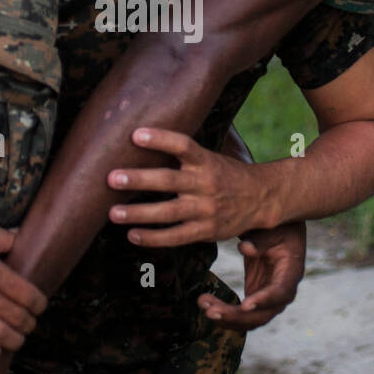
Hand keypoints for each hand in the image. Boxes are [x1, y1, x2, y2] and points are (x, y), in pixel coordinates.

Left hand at [107, 127, 278, 246]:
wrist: (261, 198)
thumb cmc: (225, 174)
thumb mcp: (211, 157)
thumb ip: (184, 154)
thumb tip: (142, 137)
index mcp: (206, 161)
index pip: (183, 146)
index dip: (160, 139)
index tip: (136, 134)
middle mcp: (205, 184)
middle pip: (168, 180)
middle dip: (139, 179)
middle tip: (111, 178)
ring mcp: (205, 209)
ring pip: (168, 212)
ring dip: (138, 213)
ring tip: (113, 213)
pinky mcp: (205, 231)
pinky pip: (175, 237)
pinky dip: (153, 238)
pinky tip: (132, 235)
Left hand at [199, 221, 305, 330]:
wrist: (279, 230)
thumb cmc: (277, 226)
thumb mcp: (273, 228)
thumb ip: (260, 240)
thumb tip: (245, 248)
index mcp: (291, 273)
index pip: (280, 293)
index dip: (264, 301)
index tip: (245, 305)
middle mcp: (281, 292)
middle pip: (261, 315)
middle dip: (235, 317)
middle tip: (210, 312)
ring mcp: (267, 299)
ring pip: (249, 320)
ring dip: (225, 317)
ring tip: (202, 303)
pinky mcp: (255, 298)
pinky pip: (240, 314)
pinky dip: (223, 313)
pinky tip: (205, 302)